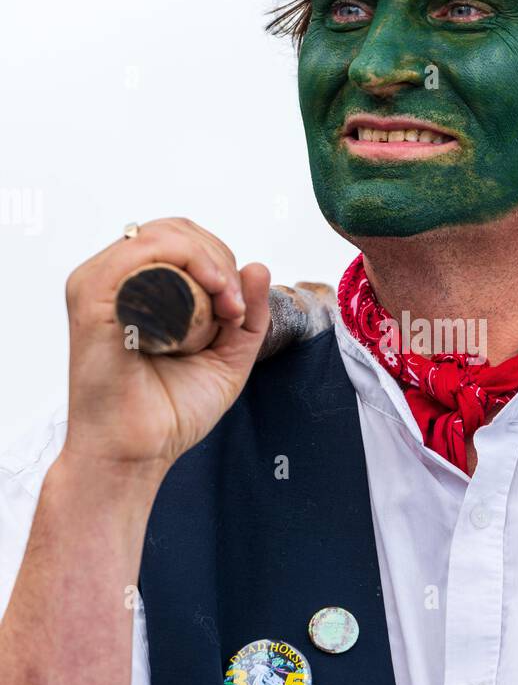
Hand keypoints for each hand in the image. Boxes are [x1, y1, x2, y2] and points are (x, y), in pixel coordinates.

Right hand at [63, 217, 270, 472]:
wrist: (136, 453)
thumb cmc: (171, 411)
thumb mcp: (227, 357)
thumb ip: (248, 315)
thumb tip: (258, 266)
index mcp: (136, 287)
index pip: (181, 239)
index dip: (220, 260)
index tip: (240, 308)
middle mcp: (112, 279)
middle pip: (175, 230)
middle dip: (219, 259)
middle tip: (236, 307)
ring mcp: (97, 285)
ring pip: (162, 236)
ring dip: (209, 261)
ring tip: (226, 306)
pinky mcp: (92, 300)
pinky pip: (141, 253)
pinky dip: (186, 261)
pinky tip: (212, 293)